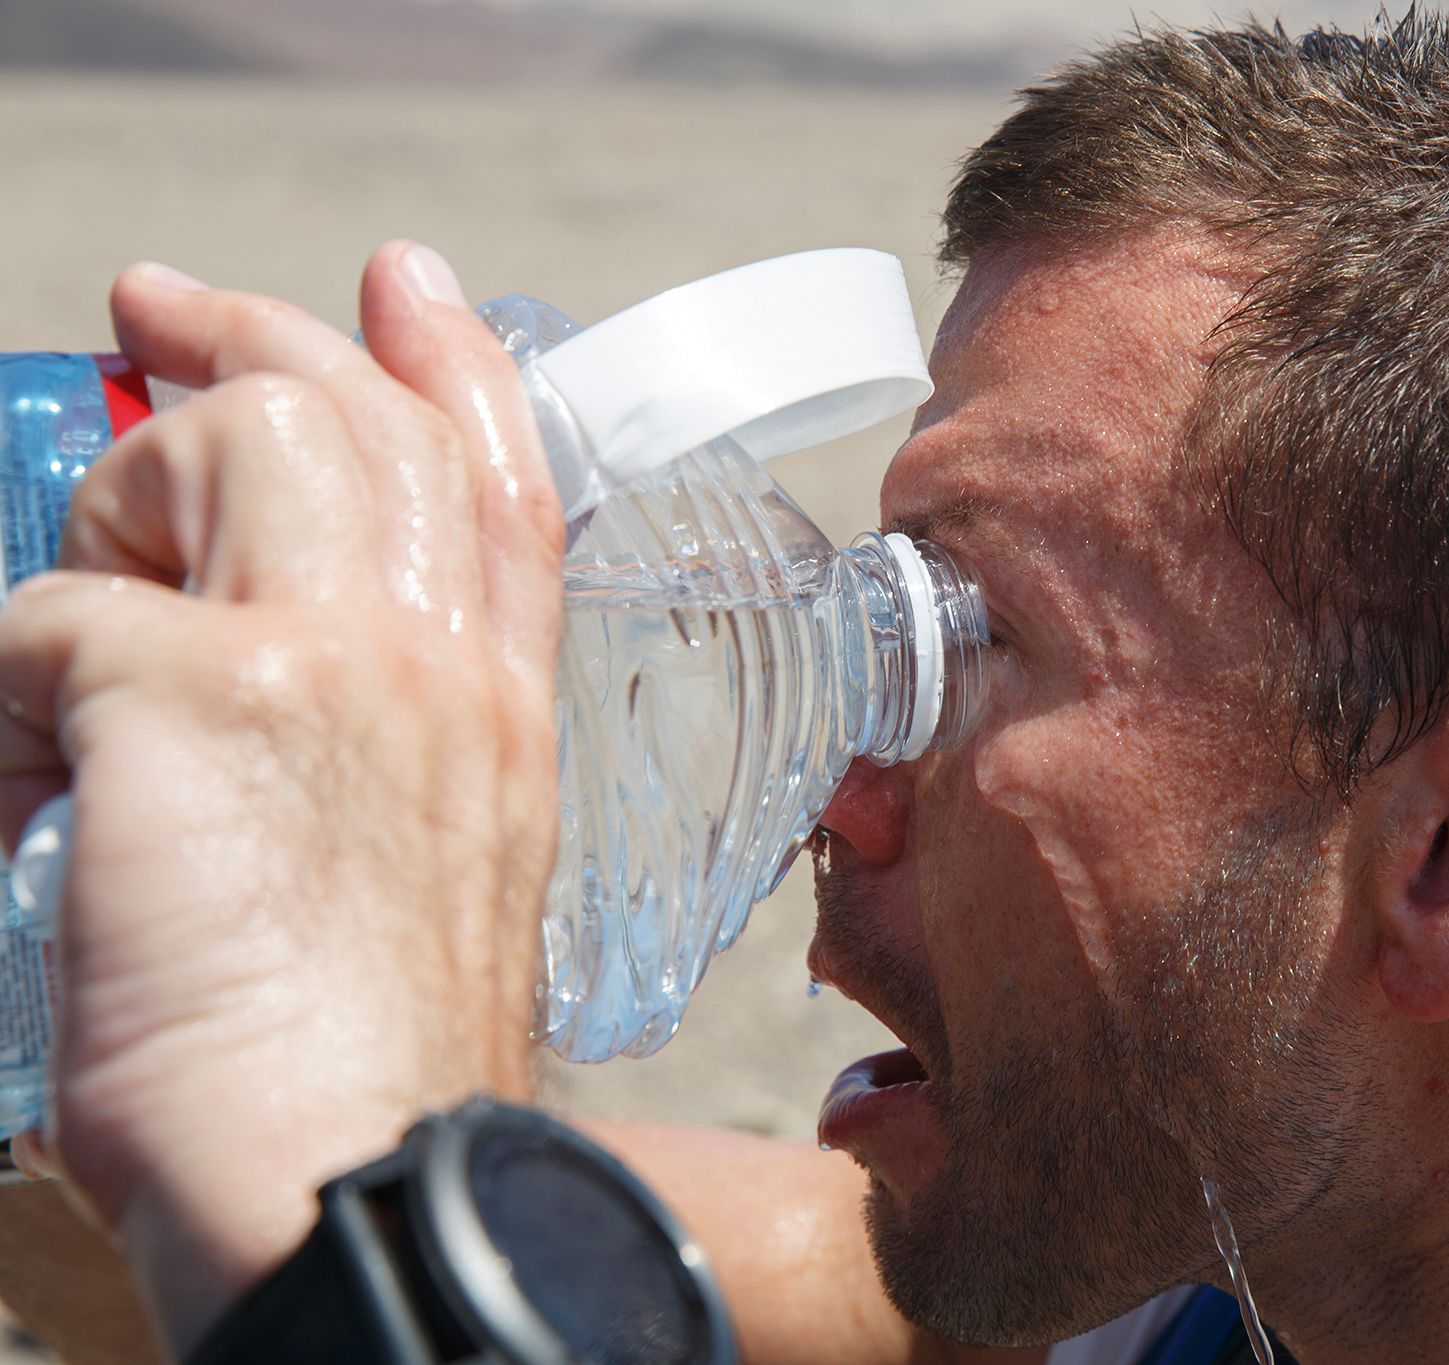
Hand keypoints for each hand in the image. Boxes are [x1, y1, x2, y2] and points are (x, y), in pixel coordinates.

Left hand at [0, 243, 564, 1353]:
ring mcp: (340, 659)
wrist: (351, 1175)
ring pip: (232, 442)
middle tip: (156, 306)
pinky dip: (6, 703)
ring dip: (126, 505)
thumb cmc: (364, 1075)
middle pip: (362, 419)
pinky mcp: (205, 691)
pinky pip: (49, 614)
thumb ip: (370, 768)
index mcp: (497, 716)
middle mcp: (439, 661)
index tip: (410, 286)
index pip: (502, 490)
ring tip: (85, 636)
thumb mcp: (413, 896)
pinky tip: (30, 800)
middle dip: (256, 340)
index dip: (453, 371)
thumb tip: (230, 681)